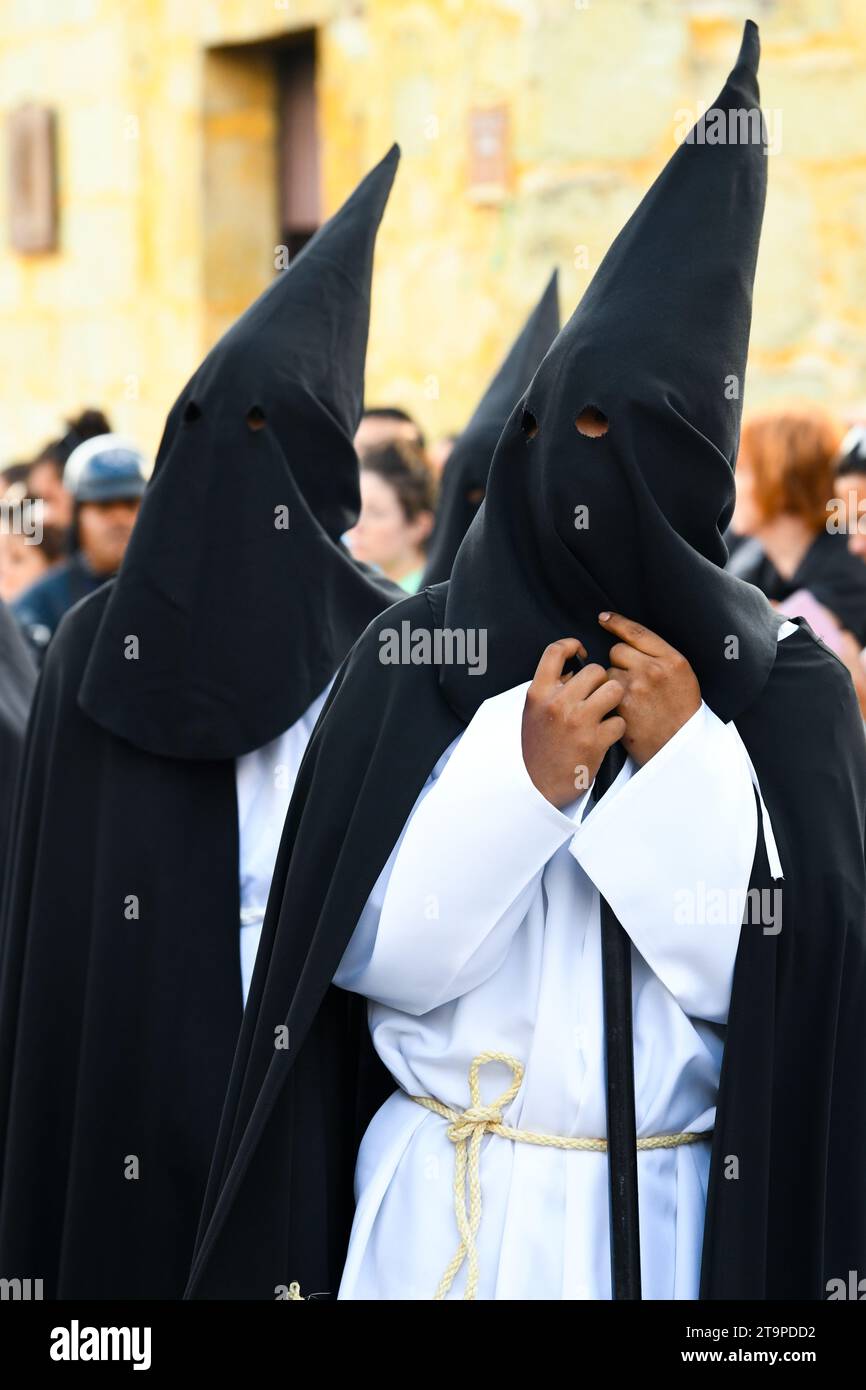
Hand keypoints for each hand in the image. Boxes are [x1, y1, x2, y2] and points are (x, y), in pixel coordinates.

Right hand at [522, 638, 625, 807]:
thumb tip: (573, 669)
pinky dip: (616, 729)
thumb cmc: (537, 749)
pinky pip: (620, 721)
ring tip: (606, 711)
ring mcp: (577, 722)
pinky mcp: (595, 741)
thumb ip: (550, 689)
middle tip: (597, 694)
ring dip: (614, 700)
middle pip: (595, 670)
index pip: (555, 651)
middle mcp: (557, 703)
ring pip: (614, 690)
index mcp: (538, 693)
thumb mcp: (533, 713)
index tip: (581, 651)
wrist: (536, 787)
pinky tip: (605, 736)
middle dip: (601, 681)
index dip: (572, 645)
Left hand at [599, 612, 700, 766]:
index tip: (604, 618)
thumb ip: (659, 656)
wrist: (679, 747)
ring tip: (630, 697)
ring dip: (612, 680)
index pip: (638, 632)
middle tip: (631, 678)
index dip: (617, 622)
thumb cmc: (681, 710)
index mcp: (672, 660)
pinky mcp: (621, 706)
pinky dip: (608, 699)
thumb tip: (628, 638)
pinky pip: (604, 692)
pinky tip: (623, 708)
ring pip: (607, 671)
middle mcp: (653, 669)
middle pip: (617, 650)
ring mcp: (635, 688)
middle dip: (618, 661)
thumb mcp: (683, 677)